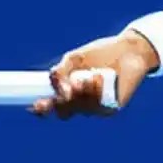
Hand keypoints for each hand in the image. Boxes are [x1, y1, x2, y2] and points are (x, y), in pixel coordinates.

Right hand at [30, 31, 157, 119]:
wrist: (127, 50)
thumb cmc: (99, 54)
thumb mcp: (73, 59)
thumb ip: (59, 73)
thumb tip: (59, 93)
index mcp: (69, 92)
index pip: (51, 106)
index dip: (41, 109)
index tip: (35, 105)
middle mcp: (81, 103)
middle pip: (63, 112)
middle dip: (59, 103)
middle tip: (64, 90)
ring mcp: (96, 107)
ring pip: (79, 107)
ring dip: (80, 90)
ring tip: (90, 74)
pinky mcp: (111, 108)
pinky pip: (96, 105)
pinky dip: (94, 89)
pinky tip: (100, 76)